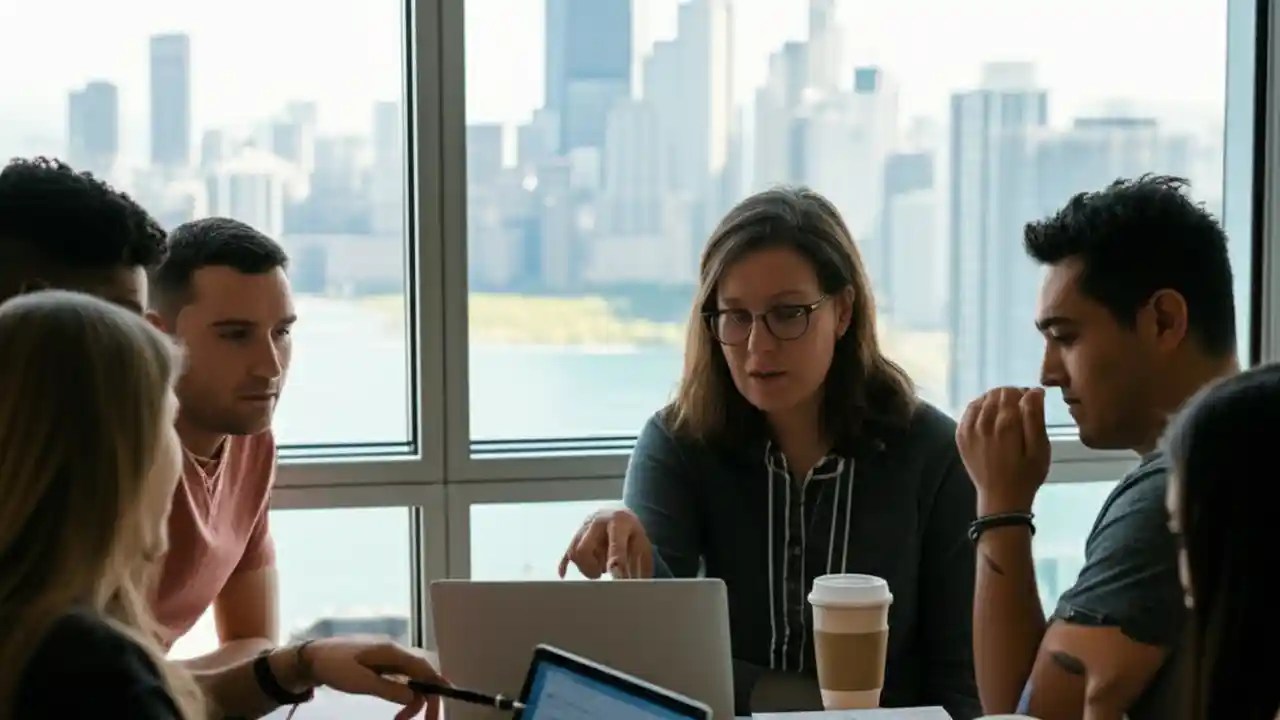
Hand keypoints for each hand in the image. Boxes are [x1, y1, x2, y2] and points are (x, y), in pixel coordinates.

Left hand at [276, 637, 444, 719]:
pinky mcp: (381, 664)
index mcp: (393, 652)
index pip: (425, 669)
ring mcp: (388, 658)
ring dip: (412, 700)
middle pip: (422, 675)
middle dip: (425, 699)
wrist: (311, 657)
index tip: (440, 708)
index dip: (438, 687)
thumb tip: (414, 695)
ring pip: (412, 679)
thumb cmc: (334, 666)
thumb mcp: (360, 682)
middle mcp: (395, 652)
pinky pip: (401, 679)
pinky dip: (403, 694)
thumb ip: (389, 689)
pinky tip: (396, 706)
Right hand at [557, 506, 653, 578]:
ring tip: (598, 568)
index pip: (614, 544)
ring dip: (585, 567)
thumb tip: (639, 587)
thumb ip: (641, 566)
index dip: (615, 561)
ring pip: (574, 552)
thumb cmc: (632, 533)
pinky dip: (564, 564)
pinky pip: (566, 551)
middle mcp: (597, 522)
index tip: (617, 578)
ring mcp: (583, 528)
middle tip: (601, 573)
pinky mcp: (575, 536)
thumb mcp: (643, 545)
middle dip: (591, 567)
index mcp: (618, 523)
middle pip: (583, 548)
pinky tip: (563, 574)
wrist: (618, 513)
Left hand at [956, 386, 1050, 514]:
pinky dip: (979, 409)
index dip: (1024, 394)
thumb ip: (1035, 417)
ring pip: (981, 400)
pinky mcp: (961, 436)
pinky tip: (989, 418)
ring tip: (1005, 415)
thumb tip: (1034, 391)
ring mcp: (969, 429)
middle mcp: (984, 422)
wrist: (1001, 498)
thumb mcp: (1040, 448)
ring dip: (994, 401)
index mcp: (1006, 424)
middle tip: (1020, 410)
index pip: (1012, 392)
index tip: (1031, 403)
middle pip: (996, 394)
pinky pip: (968, 411)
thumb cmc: (1027, 475)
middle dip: (1010, 396)